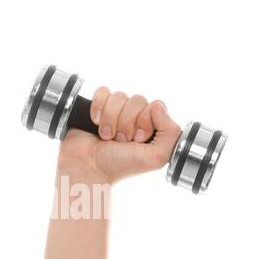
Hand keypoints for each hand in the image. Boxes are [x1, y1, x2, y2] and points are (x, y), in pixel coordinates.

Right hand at [56, 87, 181, 183]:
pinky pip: (103, 92)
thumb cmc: (120, 165)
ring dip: (111, 119)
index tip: (138, 139)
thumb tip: (158, 106)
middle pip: (138, 100)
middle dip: (127, 123)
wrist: (87, 166)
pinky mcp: (99, 106)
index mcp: (154, 128)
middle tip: (121, 141)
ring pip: (120, 96)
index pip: (156, 106)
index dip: (145, 121)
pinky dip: (98, 108)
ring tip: (107, 137)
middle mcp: (137, 118)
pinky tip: (95, 123)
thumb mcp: (156, 157)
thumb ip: (171, 134)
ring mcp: (118, 111)